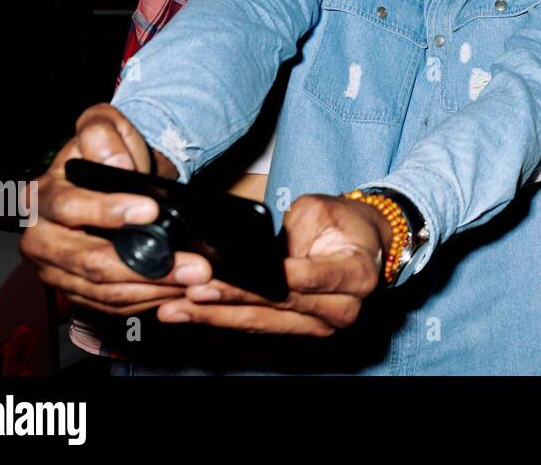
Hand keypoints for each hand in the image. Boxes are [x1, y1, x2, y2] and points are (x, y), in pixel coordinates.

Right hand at [19, 104, 211, 315]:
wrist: (116, 174)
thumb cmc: (109, 151)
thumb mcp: (103, 124)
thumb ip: (102, 133)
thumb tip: (115, 163)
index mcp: (40, 196)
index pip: (70, 207)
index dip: (108, 211)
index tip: (151, 210)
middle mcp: (40, 238)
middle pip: (86, 261)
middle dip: (142, 265)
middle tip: (190, 264)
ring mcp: (56, 270)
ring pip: (102, 290)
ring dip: (153, 288)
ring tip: (194, 279)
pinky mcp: (75, 290)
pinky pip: (109, 304)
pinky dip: (146, 301)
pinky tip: (178, 291)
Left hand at [156, 193, 389, 335]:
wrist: (364, 244)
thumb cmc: (343, 222)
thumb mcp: (320, 210)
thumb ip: (288, 233)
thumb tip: (248, 253)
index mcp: (357, 274)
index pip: (309, 278)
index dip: (270, 277)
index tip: (230, 273)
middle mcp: (344, 308)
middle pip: (279, 306)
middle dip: (230, 299)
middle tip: (190, 291)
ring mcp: (322, 325)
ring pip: (263, 323)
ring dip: (216, 317)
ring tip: (176, 310)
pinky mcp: (301, 331)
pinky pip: (259, 326)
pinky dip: (224, 320)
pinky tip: (193, 314)